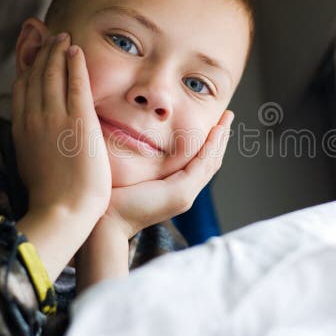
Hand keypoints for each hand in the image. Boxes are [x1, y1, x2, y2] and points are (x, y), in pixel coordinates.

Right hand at [11, 32, 111, 224]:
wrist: (62, 210)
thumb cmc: (52, 197)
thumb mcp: (30, 165)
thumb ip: (31, 144)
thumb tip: (32, 140)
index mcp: (21, 129)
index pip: (21, 88)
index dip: (28, 67)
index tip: (35, 55)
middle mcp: (33, 118)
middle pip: (34, 74)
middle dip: (42, 52)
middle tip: (51, 37)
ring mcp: (54, 117)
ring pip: (52, 73)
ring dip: (57, 51)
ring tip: (63, 38)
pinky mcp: (78, 119)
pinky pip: (75, 82)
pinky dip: (74, 63)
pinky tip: (76, 50)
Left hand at [101, 110, 233, 238]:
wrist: (107, 220)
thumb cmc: (113, 196)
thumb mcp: (133, 172)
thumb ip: (143, 159)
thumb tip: (140, 135)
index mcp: (175, 189)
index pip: (200, 163)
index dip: (210, 143)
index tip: (215, 122)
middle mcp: (185, 193)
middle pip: (211, 162)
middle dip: (221, 137)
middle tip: (228, 115)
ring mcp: (185, 194)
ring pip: (211, 162)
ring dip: (221, 138)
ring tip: (227, 118)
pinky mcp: (181, 193)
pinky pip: (202, 165)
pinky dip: (211, 146)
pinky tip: (216, 131)